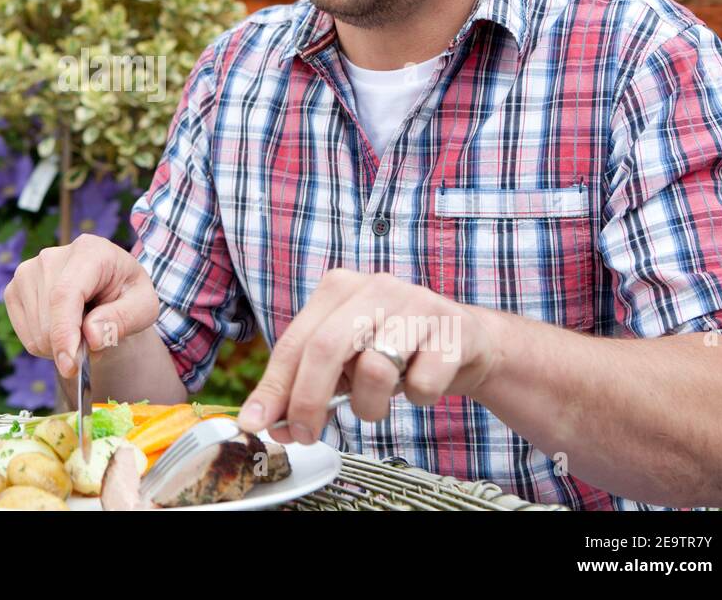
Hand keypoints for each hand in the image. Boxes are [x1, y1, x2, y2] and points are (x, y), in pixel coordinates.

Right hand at [3, 233, 159, 379]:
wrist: (109, 286)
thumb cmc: (128, 295)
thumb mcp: (144, 307)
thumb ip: (123, 319)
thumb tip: (91, 336)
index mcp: (89, 251)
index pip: (65, 293)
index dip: (65, 331)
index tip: (70, 365)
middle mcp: (51, 256)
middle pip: (49, 318)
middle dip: (72, 345)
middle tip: (97, 339)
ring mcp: (27, 272)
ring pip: (37, 332)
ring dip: (62, 347)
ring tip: (83, 328)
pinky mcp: (14, 289)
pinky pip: (26, 336)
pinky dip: (47, 345)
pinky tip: (63, 328)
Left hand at [237, 268, 502, 444]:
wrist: (465, 341)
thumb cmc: (392, 351)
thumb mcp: (345, 362)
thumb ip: (305, 385)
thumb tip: (268, 422)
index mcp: (338, 288)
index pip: (294, 342)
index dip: (273, 387)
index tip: (256, 424)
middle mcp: (375, 286)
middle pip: (326, 348)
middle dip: (308, 401)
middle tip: (305, 435)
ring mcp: (416, 304)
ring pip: (375, 368)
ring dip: (370, 405)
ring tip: (378, 404)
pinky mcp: (452, 329)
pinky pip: (422, 382)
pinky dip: (418, 397)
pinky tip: (422, 384)